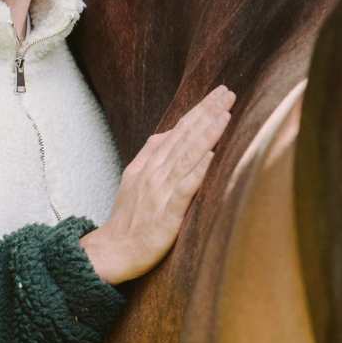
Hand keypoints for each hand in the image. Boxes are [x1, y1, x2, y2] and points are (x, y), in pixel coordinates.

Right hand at [79, 84, 235, 284]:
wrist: (114, 250)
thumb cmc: (129, 218)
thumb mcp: (134, 178)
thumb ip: (150, 154)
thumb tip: (165, 132)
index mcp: (149, 163)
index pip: (178, 130)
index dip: (198, 111)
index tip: (218, 93)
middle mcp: (154, 172)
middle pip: (184, 137)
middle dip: (207, 113)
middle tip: (227, 92)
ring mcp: (160, 191)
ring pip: (186, 156)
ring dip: (205, 134)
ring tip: (223, 114)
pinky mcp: (167, 213)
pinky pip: (184, 188)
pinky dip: (197, 170)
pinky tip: (210, 155)